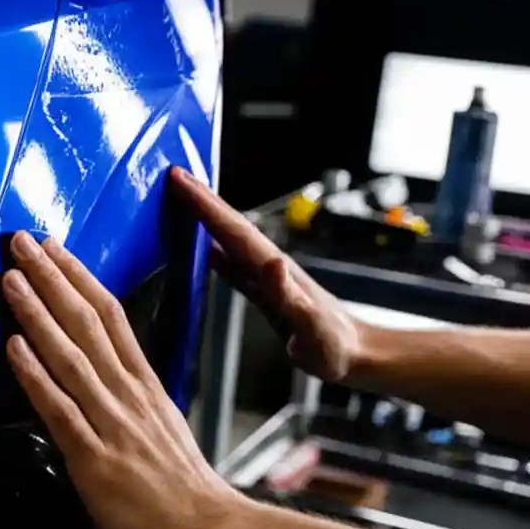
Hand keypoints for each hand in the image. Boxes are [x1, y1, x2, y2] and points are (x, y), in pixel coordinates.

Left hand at [1, 231, 241, 528]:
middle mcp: (129, 394)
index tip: (53, 249)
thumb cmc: (183, 489)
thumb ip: (132, 398)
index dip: (78, 278)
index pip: (110, 316)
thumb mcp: (162, 425)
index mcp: (145, 384)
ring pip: (70, 357)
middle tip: (22, 242)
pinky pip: (61, 410)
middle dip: (52, 278)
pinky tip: (15, 348)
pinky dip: (36, 376)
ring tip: (11, 279)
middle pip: (87, 322)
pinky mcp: (96, 459)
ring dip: (38, 314)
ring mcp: (113, 424)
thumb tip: (104, 377)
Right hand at [169, 168, 368, 382]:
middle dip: (202, 200)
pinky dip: (215, 249)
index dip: (206, 205)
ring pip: (230, 239)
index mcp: (275, 270)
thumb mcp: (312, 327)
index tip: (180, 179)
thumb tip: (272, 262)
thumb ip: (290, 297)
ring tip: (182, 199)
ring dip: (207, 218)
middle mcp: (270, 266)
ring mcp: (267, 277)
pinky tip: (203, 247)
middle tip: (173, 174)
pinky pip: (234, 263)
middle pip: (230, 226)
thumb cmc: (334, 347)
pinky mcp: (266, 291)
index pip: (234, 230)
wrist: (355, 354)